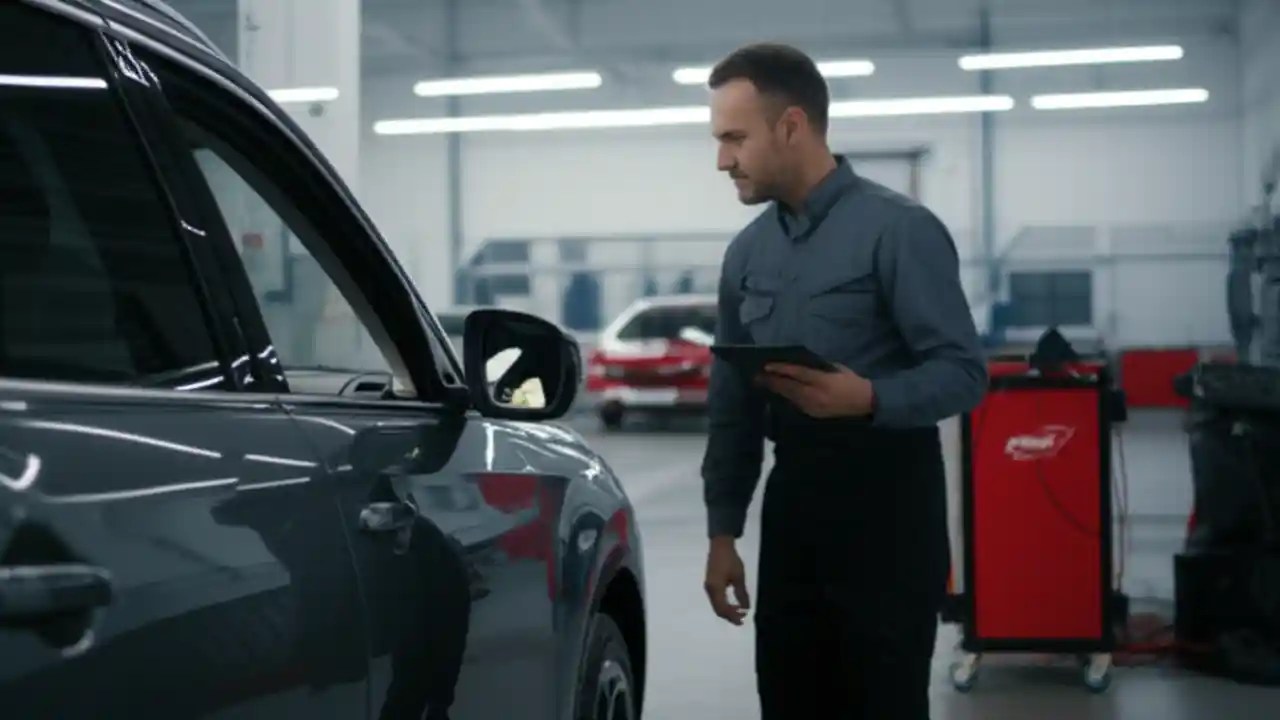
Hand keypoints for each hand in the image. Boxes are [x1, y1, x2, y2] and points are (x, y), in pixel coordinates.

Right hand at [704, 537, 749, 625]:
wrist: (720, 546)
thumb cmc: (730, 560)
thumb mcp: (739, 577)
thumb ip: (742, 594)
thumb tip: (746, 608)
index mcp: (716, 588)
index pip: (723, 609)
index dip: (732, 617)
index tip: (742, 621)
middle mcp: (710, 590)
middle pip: (718, 609)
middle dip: (729, 616)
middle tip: (741, 619)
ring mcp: (708, 586)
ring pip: (716, 605)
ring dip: (727, 610)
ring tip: (738, 612)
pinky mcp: (710, 583)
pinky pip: (715, 599)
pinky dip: (723, 604)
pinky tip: (732, 603)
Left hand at [756, 362, 874, 418]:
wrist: (864, 403)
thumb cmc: (851, 381)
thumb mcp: (837, 369)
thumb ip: (819, 367)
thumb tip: (801, 362)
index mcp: (823, 381)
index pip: (797, 374)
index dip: (781, 369)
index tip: (767, 366)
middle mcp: (815, 395)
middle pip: (789, 387)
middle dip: (772, 381)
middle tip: (757, 376)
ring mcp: (813, 406)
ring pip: (789, 397)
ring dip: (776, 390)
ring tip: (763, 383)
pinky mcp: (813, 414)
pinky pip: (795, 404)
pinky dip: (786, 397)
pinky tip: (778, 393)